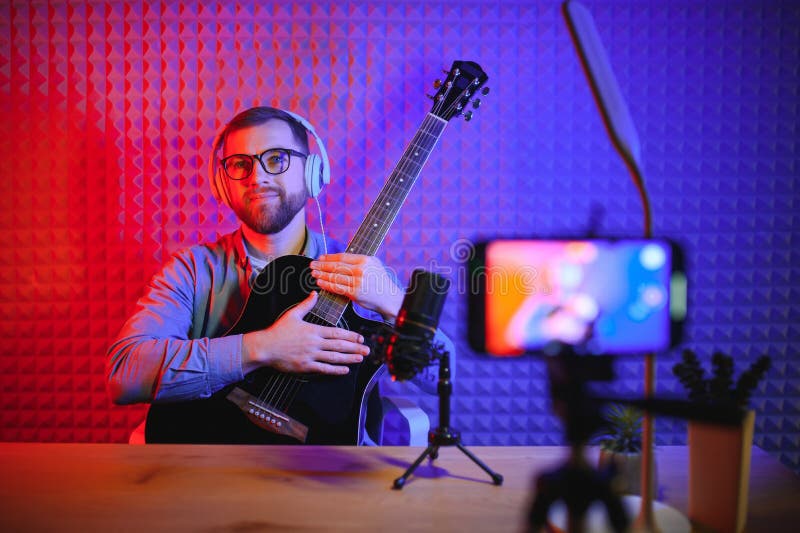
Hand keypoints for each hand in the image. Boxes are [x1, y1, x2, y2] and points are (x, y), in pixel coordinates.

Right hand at [241, 292, 369, 374]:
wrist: (265, 347)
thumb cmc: (278, 331)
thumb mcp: (292, 314)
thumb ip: (306, 305)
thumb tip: (314, 293)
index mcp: (313, 330)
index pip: (336, 333)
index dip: (350, 336)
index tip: (360, 337)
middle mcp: (314, 343)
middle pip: (339, 346)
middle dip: (355, 348)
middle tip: (367, 350)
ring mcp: (310, 355)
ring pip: (334, 358)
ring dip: (349, 359)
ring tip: (360, 358)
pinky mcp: (305, 366)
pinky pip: (324, 369)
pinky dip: (336, 370)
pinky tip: (345, 370)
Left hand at [310, 253, 403, 320]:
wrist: (389, 298)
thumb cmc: (380, 281)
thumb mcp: (373, 265)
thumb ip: (358, 261)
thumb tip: (339, 259)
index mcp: (365, 260)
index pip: (342, 257)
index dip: (329, 257)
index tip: (321, 258)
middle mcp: (361, 270)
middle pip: (336, 266)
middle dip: (322, 265)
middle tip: (313, 265)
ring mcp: (357, 282)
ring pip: (335, 277)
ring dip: (322, 275)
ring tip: (314, 273)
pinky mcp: (355, 293)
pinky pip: (337, 288)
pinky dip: (327, 285)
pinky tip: (320, 282)